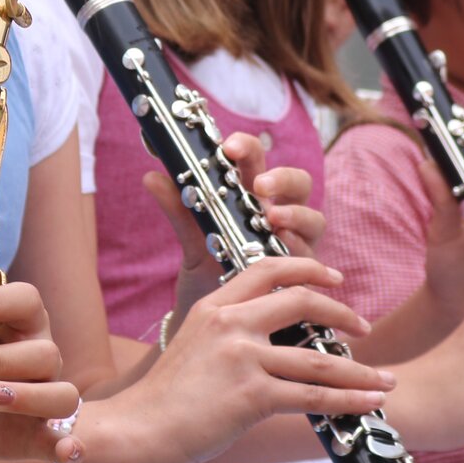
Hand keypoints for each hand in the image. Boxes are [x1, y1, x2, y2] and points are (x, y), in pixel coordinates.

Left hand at [0, 221, 81, 462]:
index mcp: (12, 322)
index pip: (24, 298)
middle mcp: (36, 355)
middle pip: (42, 347)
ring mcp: (43, 395)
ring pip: (61, 391)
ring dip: (28, 395)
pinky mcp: (41, 436)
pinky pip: (66, 439)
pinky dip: (69, 446)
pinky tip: (66, 454)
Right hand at [116, 254, 392, 462]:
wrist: (139, 429)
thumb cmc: (166, 397)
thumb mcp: (191, 344)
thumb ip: (226, 332)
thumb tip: (267, 338)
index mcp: (214, 307)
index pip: (267, 269)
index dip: (306, 268)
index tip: (333, 277)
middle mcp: (230, 324)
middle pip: (302, 302)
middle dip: (342, 313)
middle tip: (363, 327)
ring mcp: (242, 358)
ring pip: (317, 358)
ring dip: (359, 371)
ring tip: (384, 380)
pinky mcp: (252, 395)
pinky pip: (312, 396)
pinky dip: (348, 400)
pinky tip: (369, 403)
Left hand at [143, 132, 322, 314]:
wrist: (214, 314)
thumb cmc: (209, 266)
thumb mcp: (192, 237)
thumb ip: (177, 208)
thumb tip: (150, 176)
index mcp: (252, 194)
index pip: (256, 159)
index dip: (247, 147)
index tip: (228, 147)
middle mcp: (278, 213)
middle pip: (298, 182)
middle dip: (282, 179)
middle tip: (260, 186)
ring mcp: (294, 240)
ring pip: (313, 218)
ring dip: (296, 215)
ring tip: (273, 220)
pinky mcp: (301, 270)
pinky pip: (309, 254)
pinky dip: (299, 248)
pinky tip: (283, 248)